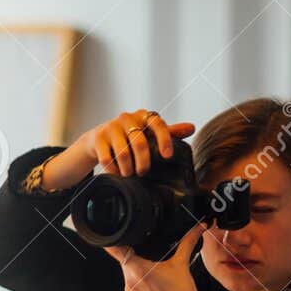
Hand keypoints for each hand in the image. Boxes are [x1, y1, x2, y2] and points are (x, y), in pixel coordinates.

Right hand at [40, 109, 194, 189]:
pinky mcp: (98, 138)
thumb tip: (192, 127)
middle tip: (143, 172)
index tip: (167, 156)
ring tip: (129, 174)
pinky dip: (113, 170)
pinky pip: (107, 159)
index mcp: (142, 116)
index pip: (157, 124)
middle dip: (143, 163)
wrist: (98, 139)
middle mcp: (126, 118)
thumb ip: (169, 132)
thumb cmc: (129, 137)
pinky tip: (116, 173)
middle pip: (140, 143)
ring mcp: (110, 127)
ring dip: (127, 169)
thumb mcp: (148, 133)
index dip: (164, 140)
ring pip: (123, 153)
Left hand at [105, 223, 205, 290]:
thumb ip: (188, 242)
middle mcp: (130, 280)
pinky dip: (139, 277)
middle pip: (124, 258)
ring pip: (128, 270)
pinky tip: (153, 280)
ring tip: (154, 269)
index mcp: (137, 269)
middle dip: (135, 253)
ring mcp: (130, 290)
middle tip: (150, 254)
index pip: (115, 250)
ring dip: (137, 266)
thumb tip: (197, 228)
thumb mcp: (183, 264)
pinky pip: (131, 281)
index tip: (116, 234)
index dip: (115, 240)